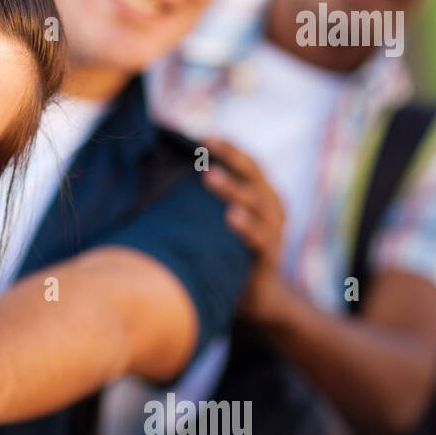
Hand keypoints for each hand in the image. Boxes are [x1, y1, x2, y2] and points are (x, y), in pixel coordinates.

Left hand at [200, 137, 291, 324]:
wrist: (260, 298)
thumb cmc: (231, 252)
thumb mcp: (220, 224)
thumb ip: (205, 203)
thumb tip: (160, 180)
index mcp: (261, 194)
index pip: (247, 163)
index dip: (228, 148)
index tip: (202, 136)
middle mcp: (272, 207)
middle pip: (253, 175)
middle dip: (230, 157)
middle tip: (204, 145)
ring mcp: (275, 231)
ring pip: (256, 203)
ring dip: (232, 188)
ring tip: (209, 176)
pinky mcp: (271, 255)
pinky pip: (260, 238)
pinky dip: (247, 226)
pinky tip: (230, 217)